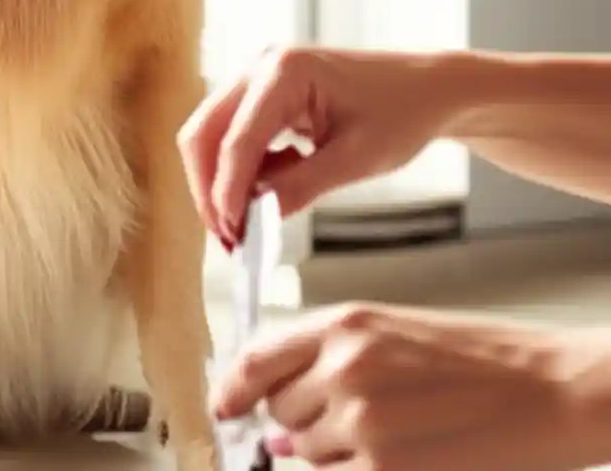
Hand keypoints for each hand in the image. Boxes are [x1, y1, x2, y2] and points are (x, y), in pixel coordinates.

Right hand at [178, 47, 458, 247]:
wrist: (428, 90)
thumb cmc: (402, 114)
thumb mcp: (356, 160)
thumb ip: (300, 187)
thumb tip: (255, 219)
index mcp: (285, 71)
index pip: (238, 139)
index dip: (228, 190)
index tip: (231, 233)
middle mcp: (260, 66)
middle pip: (204, 132)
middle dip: (210, 188)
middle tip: (228, 236)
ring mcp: (257, 78)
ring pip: (211, 136)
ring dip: (222, 181)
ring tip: (248, 221)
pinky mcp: (260, 94)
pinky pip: (232, 136)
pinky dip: (243, 170)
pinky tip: (275, 185)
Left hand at [213, 303, 610, 470]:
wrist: (555, 390)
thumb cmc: (485, 359)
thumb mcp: (395, 336)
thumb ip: (327, 369)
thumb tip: (274, 434)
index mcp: (343, 326)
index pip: (255, 361)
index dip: (233, 390)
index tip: (226, 408)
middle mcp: (342, 369)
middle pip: (279, 412)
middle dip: (301, 420)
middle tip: (358, 414)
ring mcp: (360, 423)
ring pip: (304, 452)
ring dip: (332, 450)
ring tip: (394, 430)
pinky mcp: (383, 470)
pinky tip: (402, 454)